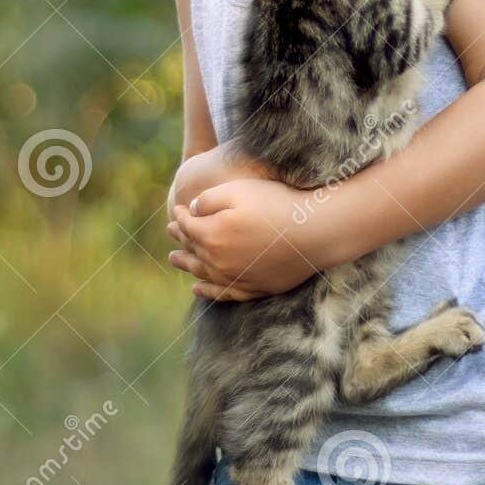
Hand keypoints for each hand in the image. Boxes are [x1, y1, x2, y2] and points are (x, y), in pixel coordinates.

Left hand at [167, 177, 329, 301]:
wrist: (314, 232)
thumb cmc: (277, 205)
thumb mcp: (238, 190)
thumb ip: (208, 199)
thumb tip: (190, 209)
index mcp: (211, 235)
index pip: (187, 226)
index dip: (180, 217)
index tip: (177, 210)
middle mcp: (219, 262)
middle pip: (192, 250)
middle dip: (180, 239)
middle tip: (170, 232)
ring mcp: (236, 278)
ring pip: (203, 274)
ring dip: (186, 265)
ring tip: (174, 259)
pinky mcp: (254, 288)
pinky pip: (223, 294)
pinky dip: (208, 292)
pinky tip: (199, 289)